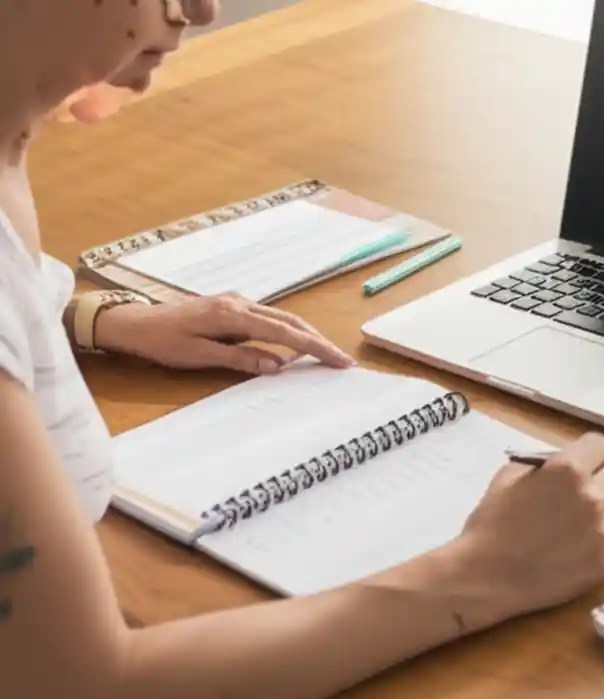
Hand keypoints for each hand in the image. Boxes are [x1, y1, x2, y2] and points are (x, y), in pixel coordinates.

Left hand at [93, 293, 354, 373]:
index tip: (338, 360)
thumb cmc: (161, 342)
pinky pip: (269, 318)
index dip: (315, 347)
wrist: (134, 322)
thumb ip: (239, 358)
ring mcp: (237, 302)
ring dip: (306, 336)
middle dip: (319, 341)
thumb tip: (277, 365)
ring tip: (326, 353)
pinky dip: (288, 332)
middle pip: (291, 321)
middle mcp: (240, 303)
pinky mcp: (232, 307)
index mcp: (233, 315)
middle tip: (342, 360)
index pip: (285, 333)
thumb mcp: (198, 356)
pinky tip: (294, 344)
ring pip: (282, 318)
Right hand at [449, 433, 603, 621]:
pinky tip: (574, 552)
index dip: (589, 453)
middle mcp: (593, 498)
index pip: (601, 445)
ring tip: (584, 522)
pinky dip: (599, 544)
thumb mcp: (508, 478)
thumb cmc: (490, 524)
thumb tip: (564, 465)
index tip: (582, 462)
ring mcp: (603, 533)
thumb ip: (544, 465)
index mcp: (568, 471)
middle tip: (587, 489)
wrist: (484, 578)